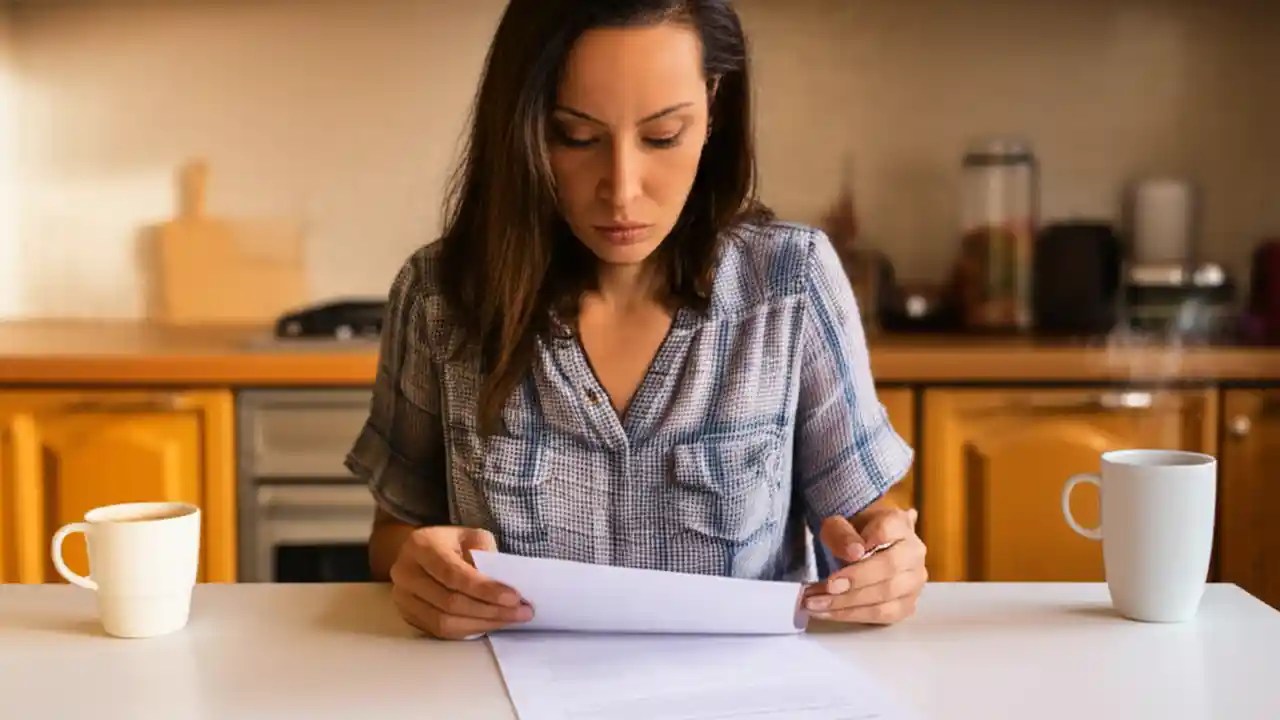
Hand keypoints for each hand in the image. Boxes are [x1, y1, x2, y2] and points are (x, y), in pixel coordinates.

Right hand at [389, 526, 532, 639]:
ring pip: (445, 622)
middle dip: (490, 610)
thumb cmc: (451, 543)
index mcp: (420, 546)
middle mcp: (405, 573)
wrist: (420, 552)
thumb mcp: (470, 536)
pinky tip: (491, 624)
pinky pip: (441, 632)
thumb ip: (484, 555)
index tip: (514, 597)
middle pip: (450, 602)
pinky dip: (469, 630)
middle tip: (522, 612)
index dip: (484, 588)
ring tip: (511, 620)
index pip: (453, 573)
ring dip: (483, 624)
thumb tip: (504, 586)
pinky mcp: (409, 616)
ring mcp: (403, 598)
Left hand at [803, 508, 926, 624]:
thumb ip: (842, 534)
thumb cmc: (850, 534)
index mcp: (899, 524)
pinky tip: (828, 612)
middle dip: (854, 582)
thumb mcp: (836, 525)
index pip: (885, 533)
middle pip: (890, 569)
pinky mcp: (907, 604)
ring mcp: (914, 581)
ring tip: (816, 604)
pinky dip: (853, 615)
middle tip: (825, 588)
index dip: (861, 549)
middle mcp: (914, 553)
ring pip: (887, 596)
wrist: (861, 547)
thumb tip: (855, 552)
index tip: (840, 560)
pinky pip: (884, 615)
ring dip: (848, 604)